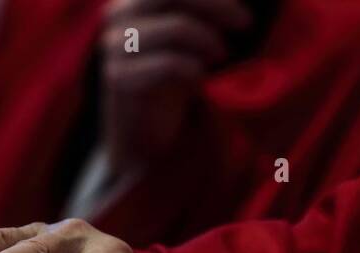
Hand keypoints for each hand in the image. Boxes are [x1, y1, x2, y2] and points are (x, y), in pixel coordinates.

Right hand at [101, 0, 252, 174]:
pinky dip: (193, 68)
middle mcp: (117, 16)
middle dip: (215, 6)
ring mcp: (115, 46)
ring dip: (208, 40)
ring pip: (175, 28)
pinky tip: (201, 78)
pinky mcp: (118, 78)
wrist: (142, 133)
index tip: (242, 9)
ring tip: (221, 55)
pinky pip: (168, 64)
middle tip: (245, 24)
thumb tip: (235, 5)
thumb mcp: (188, 36)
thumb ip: (201, 13)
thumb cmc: (171, 78)